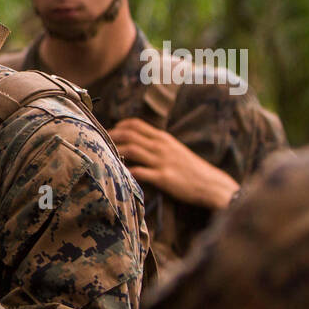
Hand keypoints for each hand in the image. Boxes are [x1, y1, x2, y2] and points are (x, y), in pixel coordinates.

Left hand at [109, 118, 239, 209]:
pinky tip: (117, 174)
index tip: (107, 133)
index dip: (117, 127)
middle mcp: (161, 146)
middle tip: (98, 145)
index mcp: (162, 138)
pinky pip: (140, 172)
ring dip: (115, 152)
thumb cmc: (190, 168)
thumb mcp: (174, 149)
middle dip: (110, 138)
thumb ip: (156, 144)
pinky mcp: (163, 177)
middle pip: (128, 135)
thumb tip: (135, 141)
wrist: (210, 183)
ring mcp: (162, 161)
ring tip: (103, 158)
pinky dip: (126, 172)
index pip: (135, 124)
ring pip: (131, 150)